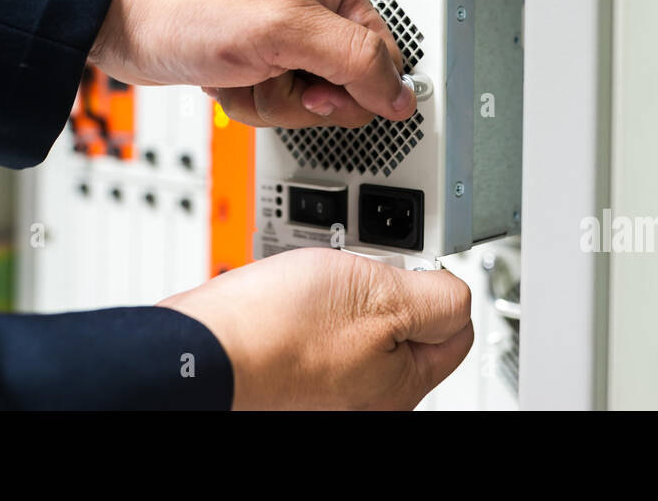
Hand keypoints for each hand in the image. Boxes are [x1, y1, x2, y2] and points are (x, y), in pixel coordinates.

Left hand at [90, 0, 417, 127]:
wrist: (122, 19)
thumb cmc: (192, 4)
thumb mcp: (286, 29)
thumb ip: (354, 59)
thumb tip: (401, 95)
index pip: (385, 59)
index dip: (357, 87)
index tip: (320, 87)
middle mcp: (316, 17)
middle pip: (348, 90)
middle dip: (305, 97)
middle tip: (276, 74)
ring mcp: (284, 45)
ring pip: (309, 105)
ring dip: (269, 102)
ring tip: (243, 72)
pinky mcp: (257, 66)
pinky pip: (275, 108)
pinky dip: (247, 104)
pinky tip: (226, 80)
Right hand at [158, 247, 472, 408]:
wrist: (198, 347)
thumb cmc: (277, 329)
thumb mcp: (382, 293)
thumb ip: (437, 296)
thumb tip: (459, 293)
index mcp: (402, 385)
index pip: (456, 329)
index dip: (438, 281)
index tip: (416, 260)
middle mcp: (366, 397)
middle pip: (402, 324)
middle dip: (384, 283)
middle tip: (356, 265)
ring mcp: (324, 386)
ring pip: (354, 320)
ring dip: (340, 287)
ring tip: (315, 273)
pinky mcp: (288, 370)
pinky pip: (314, 326)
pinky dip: (305, 301)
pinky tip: (288, 288)